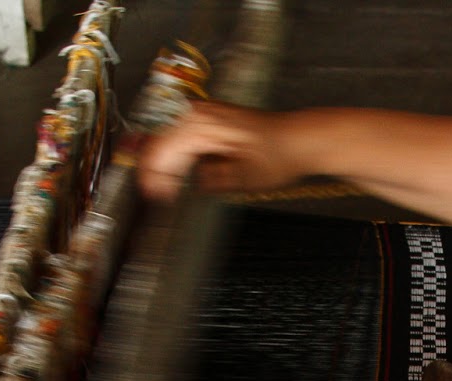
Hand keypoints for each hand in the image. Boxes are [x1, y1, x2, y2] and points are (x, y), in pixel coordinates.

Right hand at [139, 102, 302, 200]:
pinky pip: (182, 138)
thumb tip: (193, 183)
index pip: (162, 149)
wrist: (298, 140)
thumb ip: (213, 179)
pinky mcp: (210, 120)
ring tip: (161, 188)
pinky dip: (177, 157)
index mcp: (202, 124)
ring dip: (163, 164)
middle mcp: (199, 113)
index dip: (154, 175)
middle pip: (160, 141)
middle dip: (154, 170)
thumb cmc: (278, 155)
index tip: (154, 195)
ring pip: (168, 140)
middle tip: (154, 195)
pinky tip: (176, 175)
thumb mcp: (245, 178)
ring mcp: (204, 114)